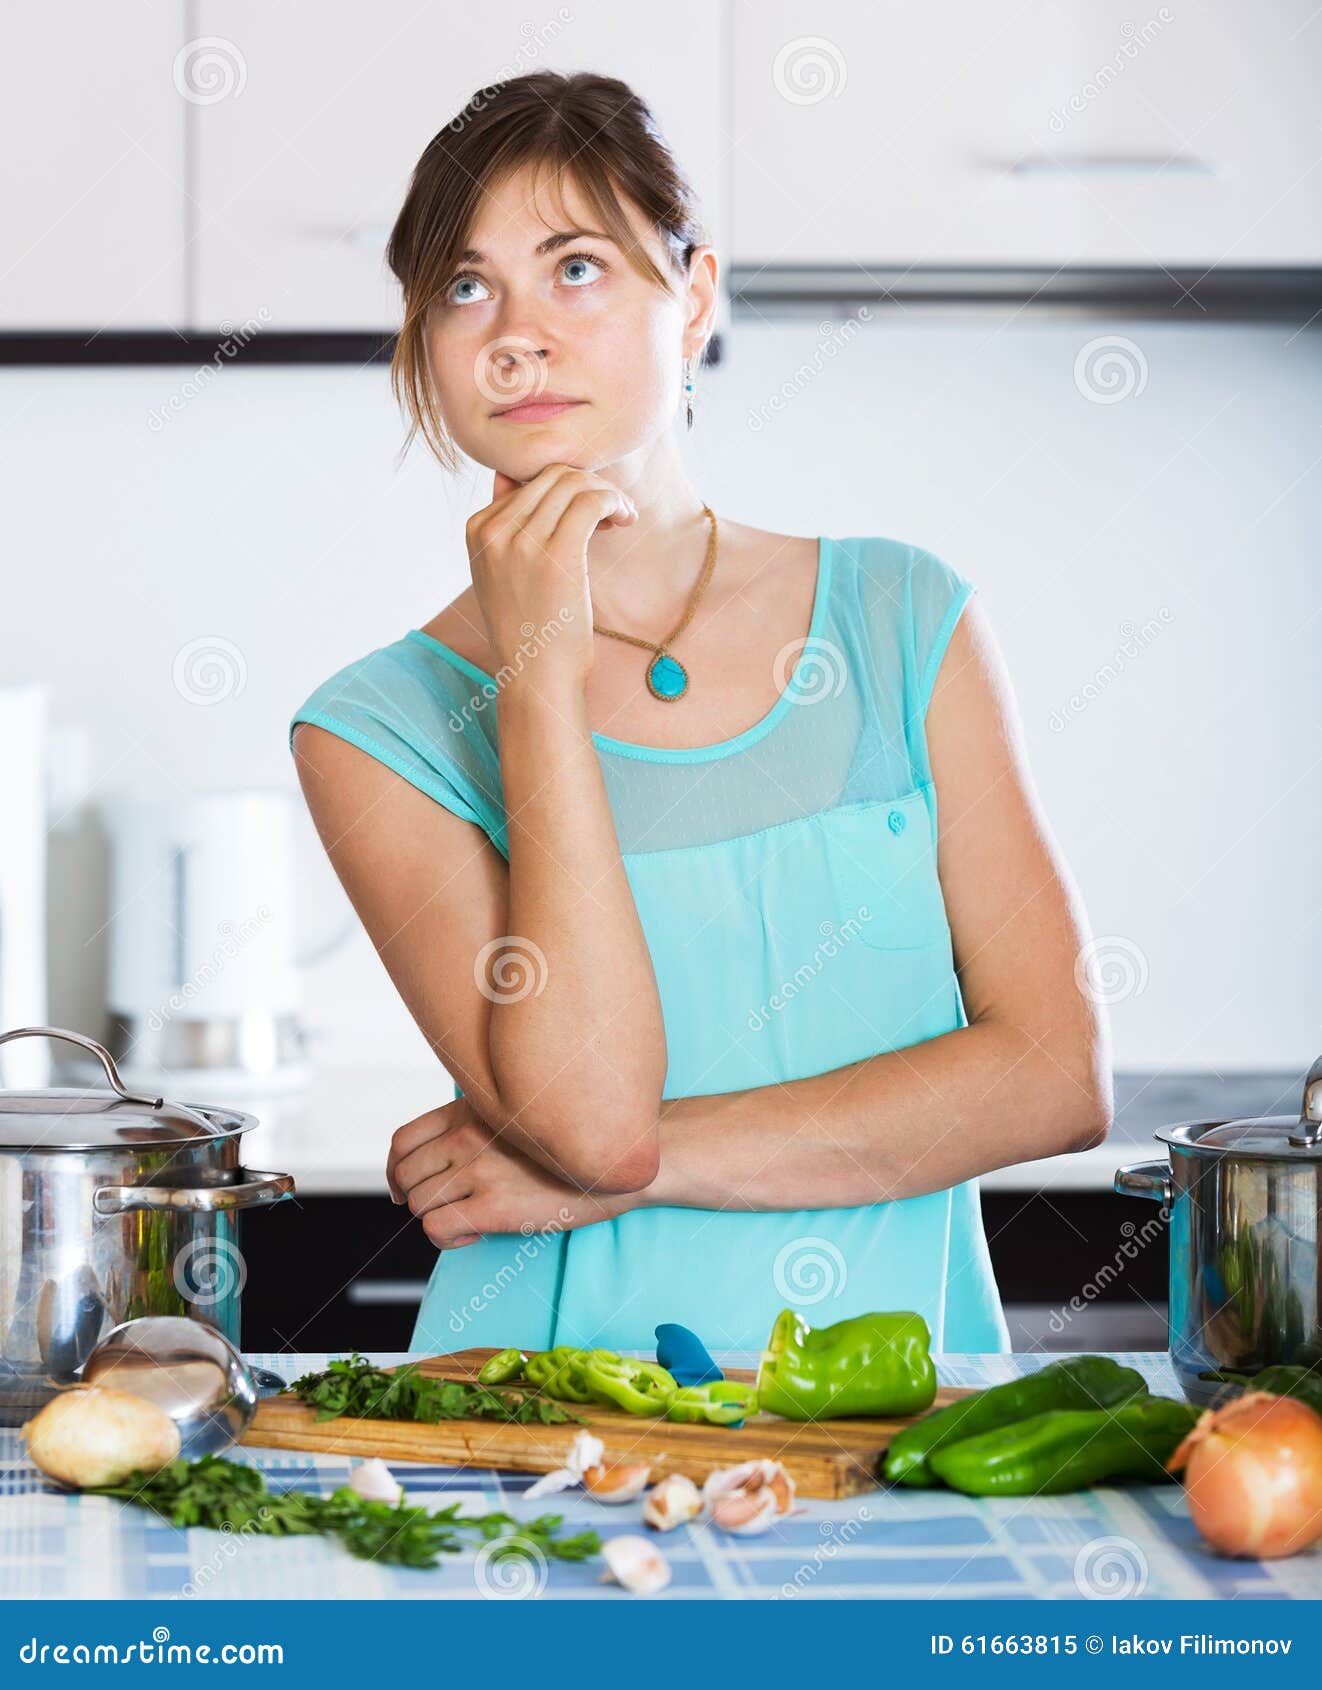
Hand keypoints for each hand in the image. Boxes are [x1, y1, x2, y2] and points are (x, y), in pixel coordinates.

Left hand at [386, 1096, 637, 1248]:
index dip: (397, 1171)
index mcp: (472, 1111)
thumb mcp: (518, 1116)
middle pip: (406, 1176)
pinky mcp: (494, 1206)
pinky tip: (476, 1232)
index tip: (407, 1187)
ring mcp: (479, 1169)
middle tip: (449, 1208)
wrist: (618, 1160)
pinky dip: (448, 1237)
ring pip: (418, 1204)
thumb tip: (443, 1159)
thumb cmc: (572, 1143)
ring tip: (469, 1218)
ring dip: (437, 1218)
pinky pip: (437, 1229)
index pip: (403, 1141)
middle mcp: (469, 1136)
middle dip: (420, 1198)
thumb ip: (479, 1126)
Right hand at [466, 464, 637, 688]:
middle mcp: (493, 530)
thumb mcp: (502, 573)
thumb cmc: (529, 629)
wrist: (537, 676)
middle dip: (589, 484)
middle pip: (552, 474)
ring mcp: (521, 541)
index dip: (565, 487)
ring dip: (606, 493)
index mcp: (477, 529)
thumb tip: (513, 476)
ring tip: (622, 517)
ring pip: (573, 482)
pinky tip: (626, 520)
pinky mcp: (556, 554)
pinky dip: (614, 502)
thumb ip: (506, 527)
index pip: (526, 477)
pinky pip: (591, 501)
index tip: (589, 512)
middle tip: (612, 512)